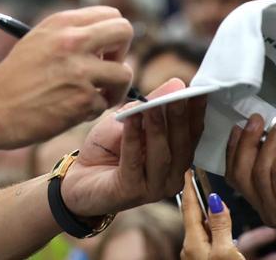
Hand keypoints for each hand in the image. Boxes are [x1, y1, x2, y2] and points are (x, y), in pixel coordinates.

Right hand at [0, 7, 134, 148]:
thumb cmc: (13, 79)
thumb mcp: (39, 41)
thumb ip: (71, 34)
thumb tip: (108, 41)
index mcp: (62, 23)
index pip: (111, 15)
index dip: (112, 35)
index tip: (102, 51)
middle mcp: (73, 41)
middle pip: (125, 31)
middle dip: (122, 53)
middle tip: (106, 69)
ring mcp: (79, 71)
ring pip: (125, 73)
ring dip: (113, 89)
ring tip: (91, 97)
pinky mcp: (82, 100)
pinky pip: (105, 104)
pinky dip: (91, 111)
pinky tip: (69, 111)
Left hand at [59, 78, 205, 217]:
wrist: (77, 180)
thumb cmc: (107, 148)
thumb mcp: (131, 119)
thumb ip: (153, 104)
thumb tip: (178, 83)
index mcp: (177, 158)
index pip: (193, 132)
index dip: (197, 110)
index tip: (199, 88)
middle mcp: (172, 176)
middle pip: (182, 144)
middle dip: (180, 116)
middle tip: (179, 92)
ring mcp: (154, 189)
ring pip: (161, 155)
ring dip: (158, 127)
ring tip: (153, 105)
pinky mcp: (132, 192)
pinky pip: (134, 161)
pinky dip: (133, 138)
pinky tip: (130, 119)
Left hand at [180, 170, 245, 259]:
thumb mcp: (225, 252)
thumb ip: (221, 226)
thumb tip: (215, 200)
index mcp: (192, 242)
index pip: (189, 208)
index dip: (188, 188)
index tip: (187, 171)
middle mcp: (191, 248)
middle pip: (195, 217)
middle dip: (198, 198)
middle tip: (199, 180)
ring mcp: (197, 257)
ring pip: (203, 228)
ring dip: (208, 214)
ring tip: (215, 201)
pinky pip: (209, 239)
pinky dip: (214, 228)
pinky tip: (221, 228)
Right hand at [225, 113, 275, 227]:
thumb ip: (265, 152)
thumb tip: (246, 125)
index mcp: (260, 201)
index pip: (233, 176)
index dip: (232, 149)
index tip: (238, 125)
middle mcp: (265, 211)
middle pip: (241, 173)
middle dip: (247, 141)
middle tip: (258, 117)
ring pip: (261, 170)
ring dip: (272, 140)